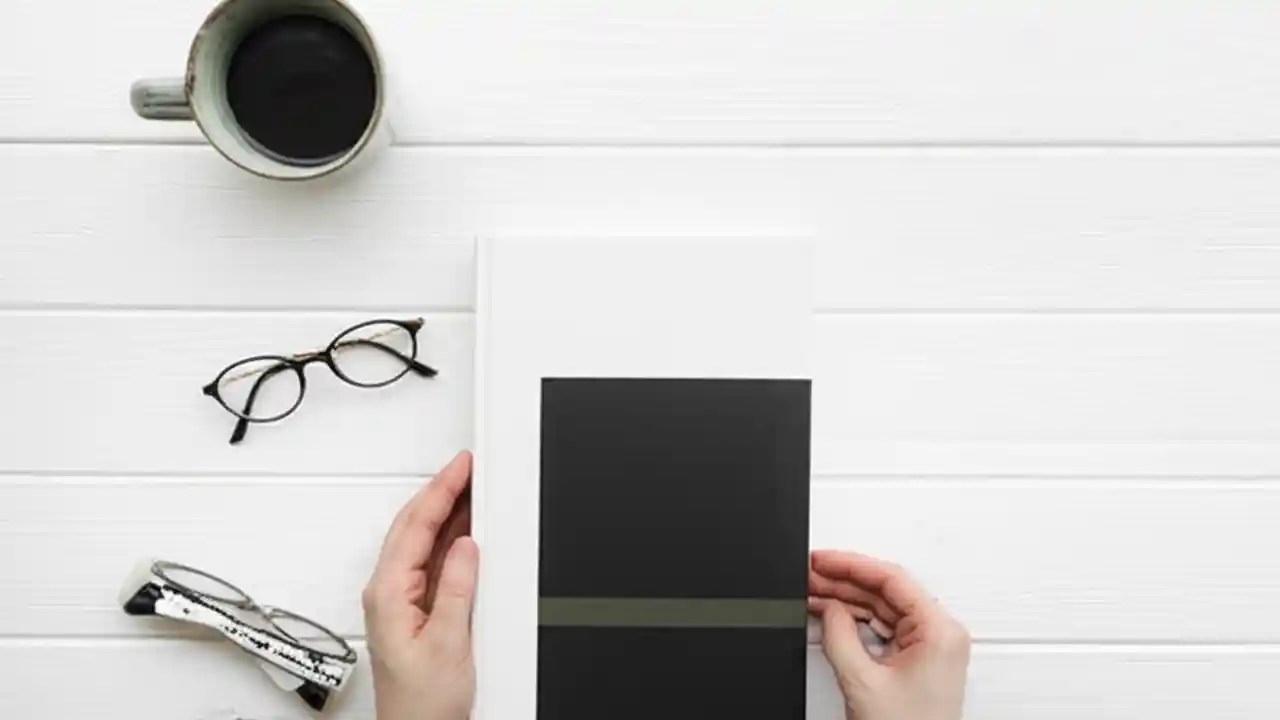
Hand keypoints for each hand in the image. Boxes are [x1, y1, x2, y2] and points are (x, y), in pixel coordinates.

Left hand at [363, 451, 477, 719]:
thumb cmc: (423, 704)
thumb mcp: (450, 641)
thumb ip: (457, 588)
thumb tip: (467, 546)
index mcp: (389, 593)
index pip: (416, 525)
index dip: (441, 489)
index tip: (461, 466)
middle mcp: (387, 592)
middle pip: (413, 525)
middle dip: (440, 491)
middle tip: (466, 467)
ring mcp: (399, 601)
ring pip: (420, 541)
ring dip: (445, 513)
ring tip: (470, 489)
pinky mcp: (413, 611)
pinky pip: (430, 561)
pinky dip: (448, 539)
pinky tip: (465, 531)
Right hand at [809, 550, 969, 719]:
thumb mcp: (863, 681)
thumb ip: (840, 635)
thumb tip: (829, 606)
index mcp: (939, 631)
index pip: (891, 579)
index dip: (851, 564)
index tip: (822, 560)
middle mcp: (939, 635)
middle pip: (886, 590)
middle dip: (844, 581)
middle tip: (811, 573)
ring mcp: (929, 648)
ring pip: (882, 608)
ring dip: (846, 599)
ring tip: (813, 591)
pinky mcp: (917, 662)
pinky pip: (883, 628)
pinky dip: (855, 621)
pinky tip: (830, 614)